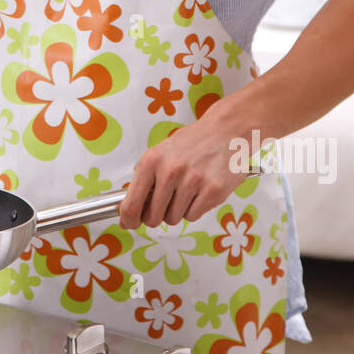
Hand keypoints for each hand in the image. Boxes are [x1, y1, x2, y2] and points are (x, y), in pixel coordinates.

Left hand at [119, 120, 245, 228]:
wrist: (226, 131)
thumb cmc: (193, 142)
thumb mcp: (160, 153)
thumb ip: (144, 180)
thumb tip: (127, 210)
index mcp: (152, 160)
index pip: (131, 204)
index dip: (129, 219)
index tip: (131, 223)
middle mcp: (170, 171)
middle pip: (153, 217)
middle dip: (156, 215)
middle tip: (164, 203)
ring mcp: (192, 182)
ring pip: (173, 218)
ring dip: (177, 210)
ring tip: (186, 189)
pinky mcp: (213, 192)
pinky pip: (193, 216)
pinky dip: (194, 209)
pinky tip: (199, 191)